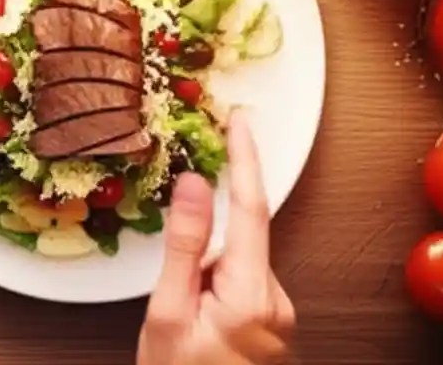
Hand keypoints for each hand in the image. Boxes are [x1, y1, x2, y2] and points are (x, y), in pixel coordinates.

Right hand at [138, 113, 295, 364]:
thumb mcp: (167, 310)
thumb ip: (183, 244)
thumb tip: (192, 185)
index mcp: (252, 293)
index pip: (251, 208)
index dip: (245, 158)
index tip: (241, 121)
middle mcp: (275, 300)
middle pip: (238, 237)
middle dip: (202, 244)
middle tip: (175, 282)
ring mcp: (275, 312)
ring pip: (233, 260)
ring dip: (202, 270)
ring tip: (180, 314)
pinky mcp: (267, 320)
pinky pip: (236, 280)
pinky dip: (211, 282)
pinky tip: (195, 314)